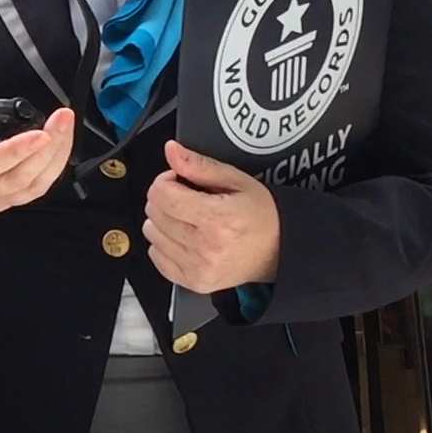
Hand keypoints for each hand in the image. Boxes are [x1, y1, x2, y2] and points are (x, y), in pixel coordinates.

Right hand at [0, 102, 75, 228]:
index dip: (17, 151)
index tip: (39, 133)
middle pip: (21, 176)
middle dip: (49, 147)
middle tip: (62, 118)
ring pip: (34, 185)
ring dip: (56, 157)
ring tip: (66, 128)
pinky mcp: (5, 201)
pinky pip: (36, 190)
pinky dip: (54, 170)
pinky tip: (61, 148)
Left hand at [142, 141, 280, 292]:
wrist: (280, 251)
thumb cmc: (262, 215)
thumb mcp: (237, 180)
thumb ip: (199, 165)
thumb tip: (171, 150)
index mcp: (218, 218)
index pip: (162, 195)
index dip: (165, 181)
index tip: (178, 181)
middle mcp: (206, 246)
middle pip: (154, 213)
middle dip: (164, 199)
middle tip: (187, 199)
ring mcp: (198, 267)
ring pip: (151, 233)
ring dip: (163, 221)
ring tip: (189, 218)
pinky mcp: (193, 282)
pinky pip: (155, 256)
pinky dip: (164, 243)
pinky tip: (185, 237)